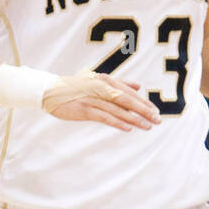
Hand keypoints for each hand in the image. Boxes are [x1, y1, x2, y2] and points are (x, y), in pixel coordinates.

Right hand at [43, 70, 159, 131]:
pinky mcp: (85, 109)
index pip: (130, 93)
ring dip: (134, 118)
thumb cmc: (76, 88)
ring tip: (148, 126)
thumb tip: (139, 86)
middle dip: (144, 110)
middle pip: (127, 100)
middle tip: (157, 120)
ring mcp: (93, 98)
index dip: (144, 103)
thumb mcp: (98, 82)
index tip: (156, 112)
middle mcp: (101, 88)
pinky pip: (104, 116)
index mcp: (106, 81)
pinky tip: (128, 128)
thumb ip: (120, 84)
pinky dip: (117, 121)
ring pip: (118, 109)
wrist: (51, 90)